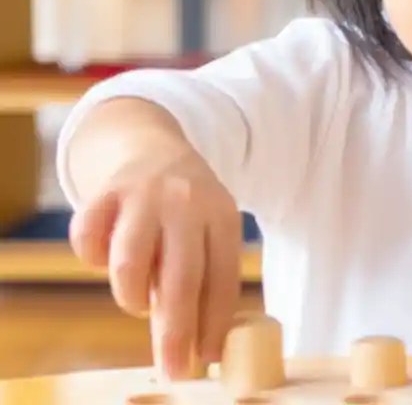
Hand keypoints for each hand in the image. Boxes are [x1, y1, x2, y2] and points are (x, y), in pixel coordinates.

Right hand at [68, 153, 242, 378]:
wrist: (152, 148)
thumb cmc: (185, 211)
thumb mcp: (209, 231)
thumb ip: (204, 278)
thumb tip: (200, 345)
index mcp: (222, 216)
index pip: (222, 278)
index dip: (214, 322)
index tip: (207, 357)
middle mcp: (186, 204)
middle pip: (182, 277)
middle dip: (176, 329)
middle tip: (172, 365)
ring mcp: (143, 196)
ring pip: (130, 263)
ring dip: (131, 295)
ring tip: (138, 300)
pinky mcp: (104, 194)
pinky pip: (88, 241)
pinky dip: (92, 259)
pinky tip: (105, 257)